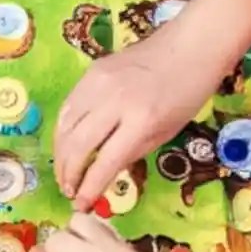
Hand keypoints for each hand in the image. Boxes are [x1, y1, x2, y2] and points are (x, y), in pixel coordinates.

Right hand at [52, 29, 222, 211]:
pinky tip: (66, 143)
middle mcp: (114, 101)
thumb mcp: (165, 132)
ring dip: (60, 154)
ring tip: (64, 172)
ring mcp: (99, 83)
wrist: (190, 46)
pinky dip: (63, 129)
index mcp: (141, 120)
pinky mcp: (91, 71)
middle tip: (68, 190)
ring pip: (65, 126)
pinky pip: (68, 106)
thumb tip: (102, 171)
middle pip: (77, 145)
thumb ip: (132, 152)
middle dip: (68, 174)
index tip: (81, 205)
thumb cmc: (187, 93)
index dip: (89, 188)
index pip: (104, 162)